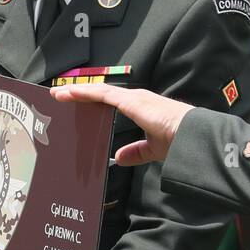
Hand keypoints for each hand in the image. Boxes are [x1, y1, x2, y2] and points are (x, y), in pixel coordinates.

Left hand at [51, 82, 192, 164]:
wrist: (191, 137)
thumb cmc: (178, 141)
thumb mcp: (152, 149)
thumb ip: (136, 152)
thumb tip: (119, 158)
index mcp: (140, 107)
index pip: (110, 101)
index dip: (92, 100)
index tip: (75, 101)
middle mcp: (135, 98)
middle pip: (101, 94)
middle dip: (80, 94)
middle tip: (60, 95)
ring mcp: (132, 98)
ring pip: (98, 91)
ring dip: (77, 91)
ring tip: (58, 93)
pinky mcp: (130, 101)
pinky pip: (102, 94)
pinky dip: (84, 93)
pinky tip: (69, 93)